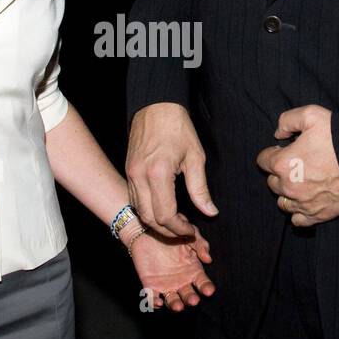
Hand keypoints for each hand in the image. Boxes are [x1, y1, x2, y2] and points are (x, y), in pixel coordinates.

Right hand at [126, 102, 218, 238]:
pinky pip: (134, 200)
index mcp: (158, 174)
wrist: (156, 107)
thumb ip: (200, 189)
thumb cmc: (177, 128)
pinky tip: (163, 209)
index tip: (192, 230)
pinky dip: (148, 211)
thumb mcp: (195, 157)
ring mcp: (131, 175)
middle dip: (168, 231)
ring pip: (139, 212)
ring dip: (156, 223)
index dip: (179, 229)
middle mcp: (139, 177)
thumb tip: (210, 212)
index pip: (165, 215)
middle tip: (185, 232)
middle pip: (149, 219)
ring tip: (176, 222)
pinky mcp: (128, 172)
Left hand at [128, 224, 214, 311]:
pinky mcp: (150, 285)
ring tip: (178, 306)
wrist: (145, 230)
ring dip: (176, 305)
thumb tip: (208, 259)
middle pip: (189, 295)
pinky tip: (158, 302)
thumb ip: (200, 244)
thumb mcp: (189, 234)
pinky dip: (155, 303)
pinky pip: (152, 298)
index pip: (203, 283)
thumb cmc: (171, 232)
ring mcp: (165, 284)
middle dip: (191, 299)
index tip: (208, 290)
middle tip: (193, 300)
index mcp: (192, 270)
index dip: (206, 288)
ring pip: (172, 299)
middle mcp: (181, 281)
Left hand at [256, 104, 338, 226]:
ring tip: (301, 182)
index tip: (284, 150)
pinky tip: (306, 201)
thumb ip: (288, 120)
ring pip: (282, 202)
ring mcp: (303, 203)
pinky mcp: (318, 215)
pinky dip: (299, 212)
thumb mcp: (312, 115)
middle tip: (296, 164)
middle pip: (272, 182)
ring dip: (288, 192)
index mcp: (283, 163)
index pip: (263, 160)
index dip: (272, 153)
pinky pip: (297, 220)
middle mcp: (289, 186)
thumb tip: (278, 133)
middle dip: (280, 173)